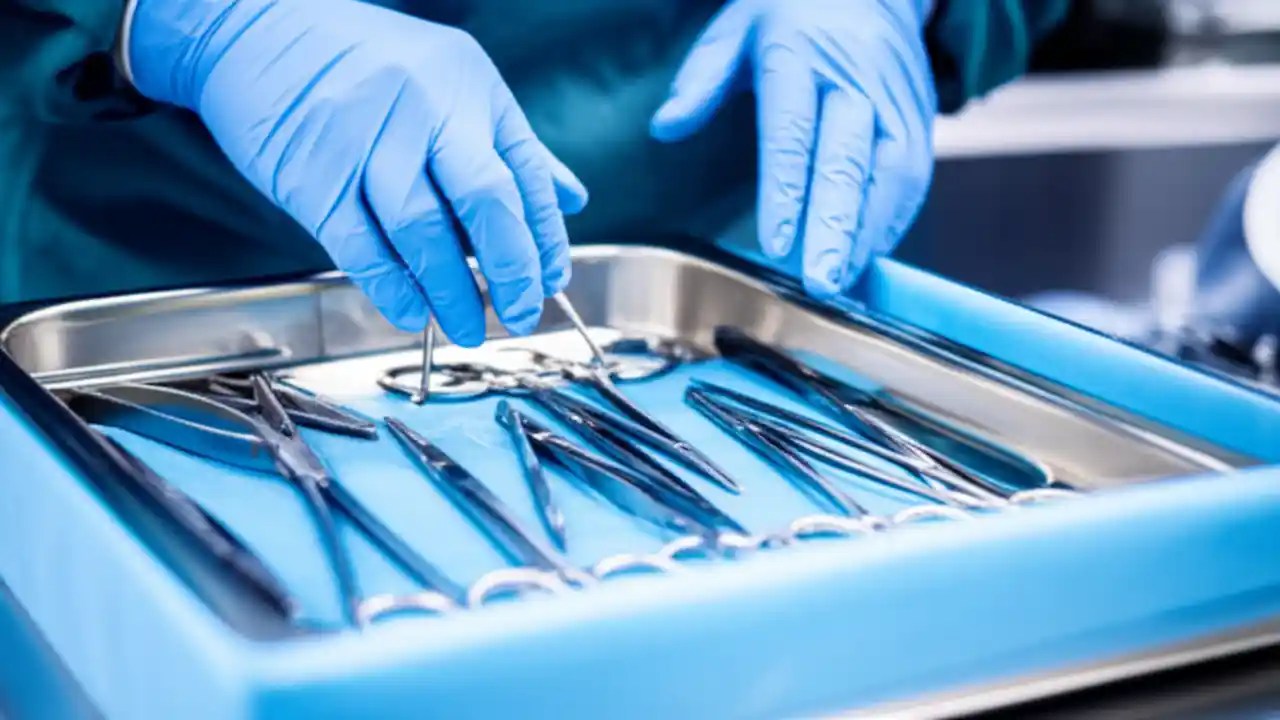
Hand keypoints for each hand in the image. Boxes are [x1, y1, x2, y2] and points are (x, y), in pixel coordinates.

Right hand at [128, 0, 587, 345]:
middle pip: (487, 200)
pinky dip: (391, 288)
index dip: (544, 238)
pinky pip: (361, 245)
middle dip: (512, 269)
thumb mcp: (450, 82)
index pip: (526, 174)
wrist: (252, 29)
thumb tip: (572, 200)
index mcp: (471, 85)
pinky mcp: (314, 173)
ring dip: (450, 291)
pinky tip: (410, 313)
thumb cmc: (362, 62)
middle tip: (521, 315)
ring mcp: (367, 137)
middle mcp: (426, 106)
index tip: (550, 283)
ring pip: (423, 231)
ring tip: (466, 327)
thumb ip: (509, 145)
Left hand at [652, 0, 935, 297]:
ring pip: (891, 174)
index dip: (785, 192)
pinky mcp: (920, 118)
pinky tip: (865, 256)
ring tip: (841, 281)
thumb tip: (665, 126)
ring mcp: (894, 100)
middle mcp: (855, 79)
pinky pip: (913, 176)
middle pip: (849, 160)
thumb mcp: (735, 29)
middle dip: (835, 227)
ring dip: (867, 234)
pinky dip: (891, 221)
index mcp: (801, 55)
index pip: (793, 132)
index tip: (774, 245)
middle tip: (819, 282)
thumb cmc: (791, 15)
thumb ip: (701, 79)